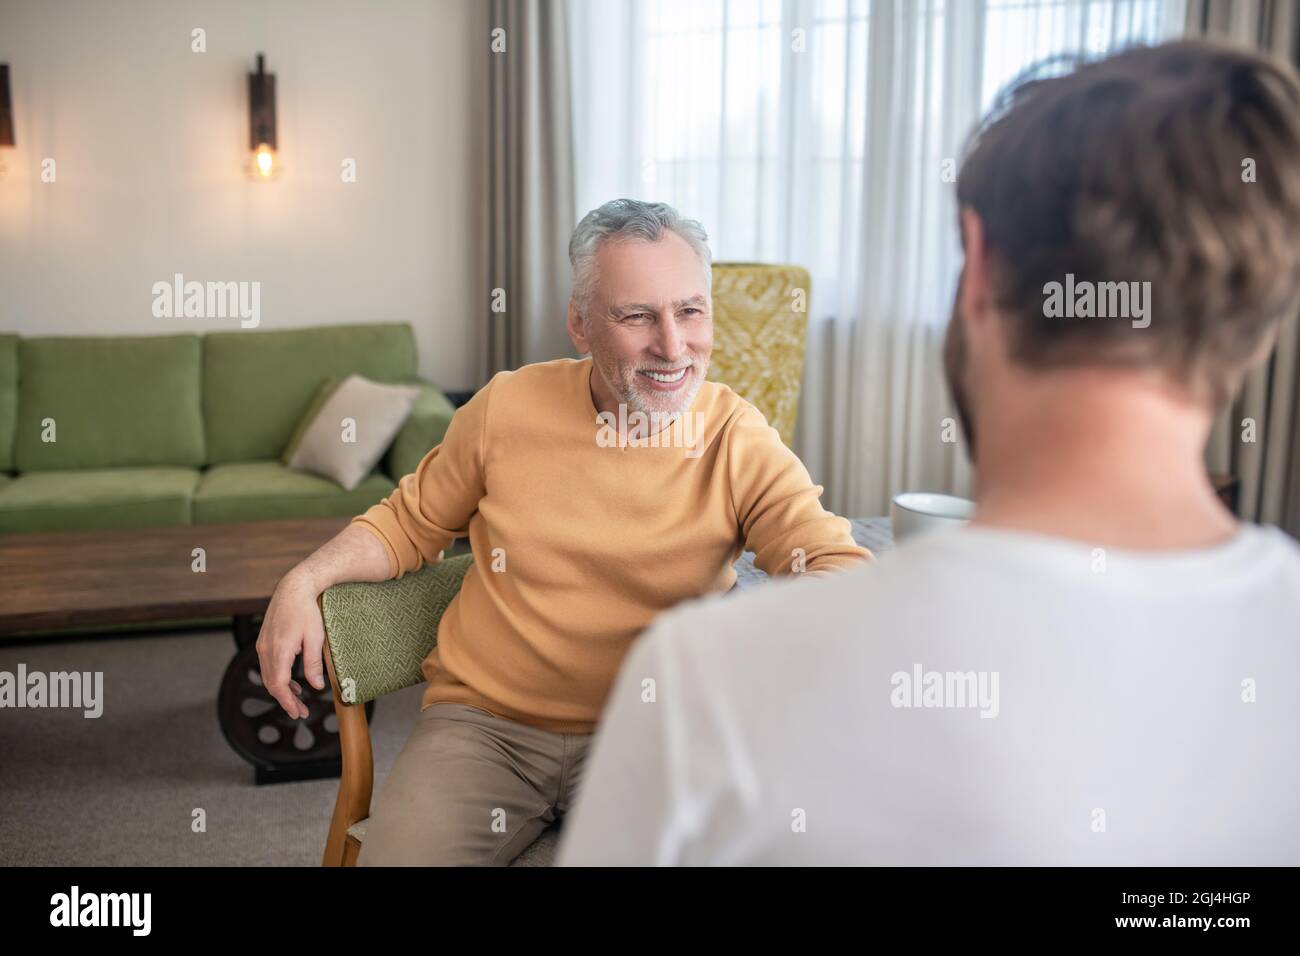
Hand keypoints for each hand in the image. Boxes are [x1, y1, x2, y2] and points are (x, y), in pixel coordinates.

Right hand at [256, 571, 325, 718]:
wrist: (294, 588)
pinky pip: (268, 666)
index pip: (279, 685)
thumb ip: (314, 664)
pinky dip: (279, 678)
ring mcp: (262, 645)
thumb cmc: (307, 611)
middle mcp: (266, 650)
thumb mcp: (315, 638)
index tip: (298, 713)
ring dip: (282, 690)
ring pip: (268, 676)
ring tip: (299, 701)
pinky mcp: (264, 641)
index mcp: (279, 651)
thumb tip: (316, 686)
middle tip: (301, 712)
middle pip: (271, 684)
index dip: (288, 702)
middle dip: (286, 700)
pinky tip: (292, 683)